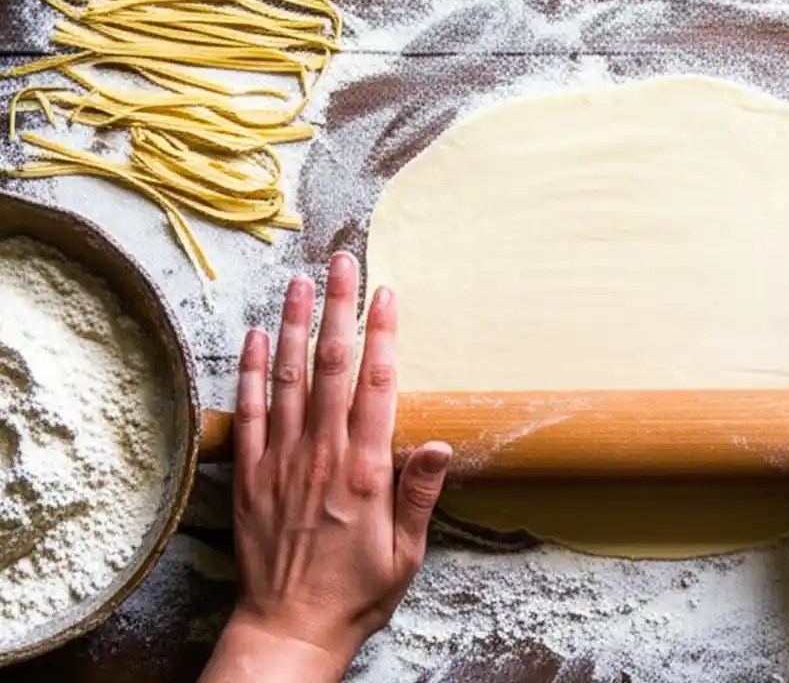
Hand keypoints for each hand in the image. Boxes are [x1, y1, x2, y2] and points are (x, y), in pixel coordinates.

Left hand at [201, 252, 452, 682]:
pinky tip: (256, 336)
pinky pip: (248, 413)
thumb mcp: (406, 551)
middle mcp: (320, 456)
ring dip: (292, 326)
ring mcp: (280, 462)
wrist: (291, 628)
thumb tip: (437, 444)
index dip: (381, 335)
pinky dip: (250, 371)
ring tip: (298, 281)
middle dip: (336, 309)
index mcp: (364, 471)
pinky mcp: (250, 476)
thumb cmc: (356, 592)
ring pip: (286, 379)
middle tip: (341, 262)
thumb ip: (419, 493)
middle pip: (329, 367)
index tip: (385, 294)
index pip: (375, 385)